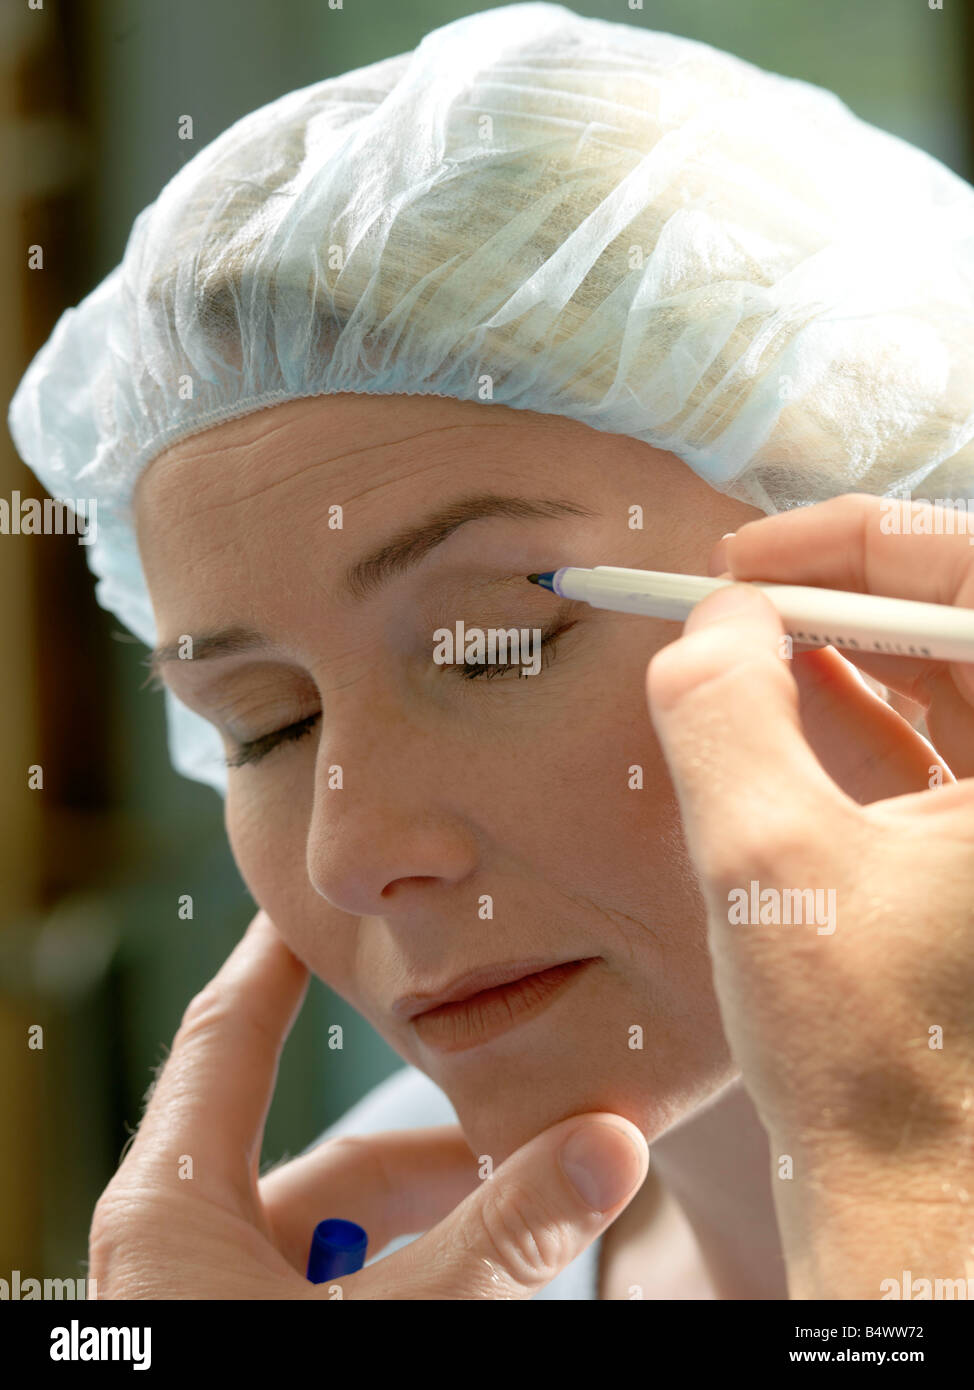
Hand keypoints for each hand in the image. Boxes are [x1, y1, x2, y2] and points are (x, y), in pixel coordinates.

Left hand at [89, 909, 647, 1298]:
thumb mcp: (392, 1322)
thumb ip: (500, 1237)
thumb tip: (615, 1139)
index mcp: (170, 1208)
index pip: (233, 1035)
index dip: (283, 962)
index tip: (318, 908)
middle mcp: (183, 1250)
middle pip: (332, 1162)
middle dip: (445, 1153)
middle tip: (543, 1126)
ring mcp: (216, 1308)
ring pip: (348, 1241)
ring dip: (445, 1230)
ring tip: (542, 1212)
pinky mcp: (251, 1346)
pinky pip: (337, 1292)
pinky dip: (415, 1283)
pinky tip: (492, 1283)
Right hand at [644, 493, 973, 1294]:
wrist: (915, 1209)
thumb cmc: (867, 1061)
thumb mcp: (767, 866)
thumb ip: (724, 715)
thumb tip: (714, 622)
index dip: (855, 545)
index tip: (747, 559)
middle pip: (964, 627)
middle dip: (846, 594)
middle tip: (738, 598)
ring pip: (952, 685)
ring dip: (849, 650)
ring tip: (748, 643)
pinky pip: (939, 750)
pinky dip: (862, 715)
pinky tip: (785, 706)